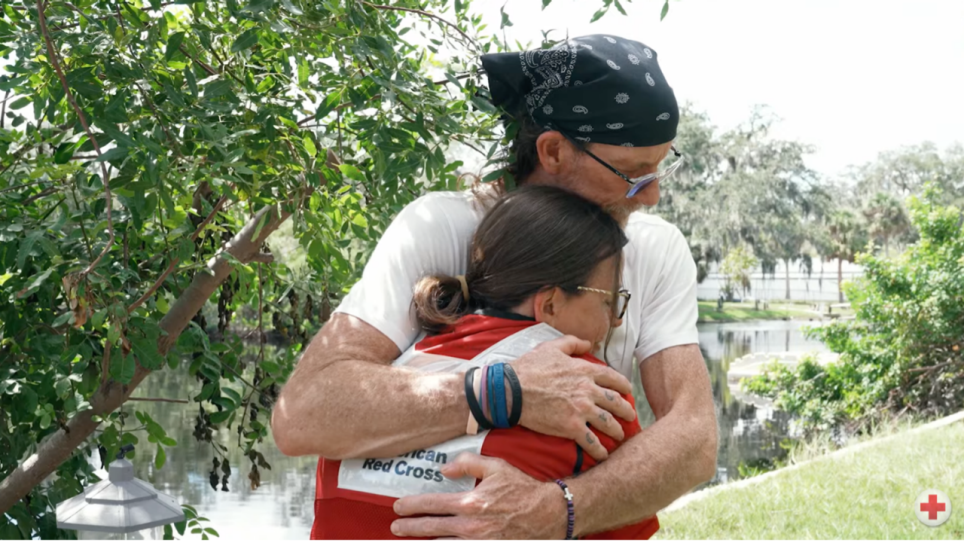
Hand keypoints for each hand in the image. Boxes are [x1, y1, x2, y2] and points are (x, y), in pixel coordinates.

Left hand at [391, 453, 566, 539]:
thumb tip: (444, 468)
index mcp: (471, 502)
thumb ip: (468, 463)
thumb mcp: (497, 467)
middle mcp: (471, 526)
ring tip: (412, 541)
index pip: (431, 504)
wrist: (549, 515)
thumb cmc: (523, 490)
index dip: (411, 506)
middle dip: (409, 528)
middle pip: (430, 528)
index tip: (398, 507)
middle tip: (396, 528)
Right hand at [510, 335, 635, 460]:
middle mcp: (588, 390)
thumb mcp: (551, 347)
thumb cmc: (529, 368)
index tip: (628, 392)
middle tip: (630, 416)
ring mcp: (582, 410)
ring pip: (609, 423)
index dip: (624, 386)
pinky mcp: (572, 427)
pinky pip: (592, 442)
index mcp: (585, 371)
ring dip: (617, 431)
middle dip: (627, 411)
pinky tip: (603, 455)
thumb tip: (588, 343)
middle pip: (616, 402)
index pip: (614, 379)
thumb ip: (572, 343)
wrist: (512, 390)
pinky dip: (600, 450)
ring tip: (620, 436)